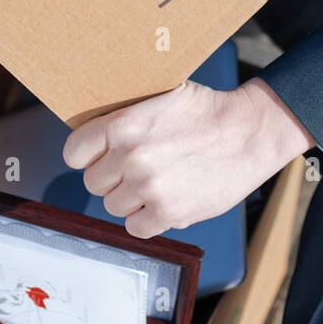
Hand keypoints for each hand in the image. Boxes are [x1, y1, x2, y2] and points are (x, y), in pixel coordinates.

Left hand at [62, 76, 314, 238]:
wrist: (248, 133)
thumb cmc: (206, 112)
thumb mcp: (160, 95)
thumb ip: (126, 113)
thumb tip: (95, 128)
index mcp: (123, 124)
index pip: (74, 152)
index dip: (86, 155)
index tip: (97, 156)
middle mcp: (131, 156)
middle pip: (94, 182)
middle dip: (111, 177)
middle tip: (135, 168)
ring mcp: (148, 187)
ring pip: (113, 206)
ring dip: (130, 198)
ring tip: (154, 182)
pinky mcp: (168, 213)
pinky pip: (135, 228)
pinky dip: (146, 218)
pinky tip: (162, 200)